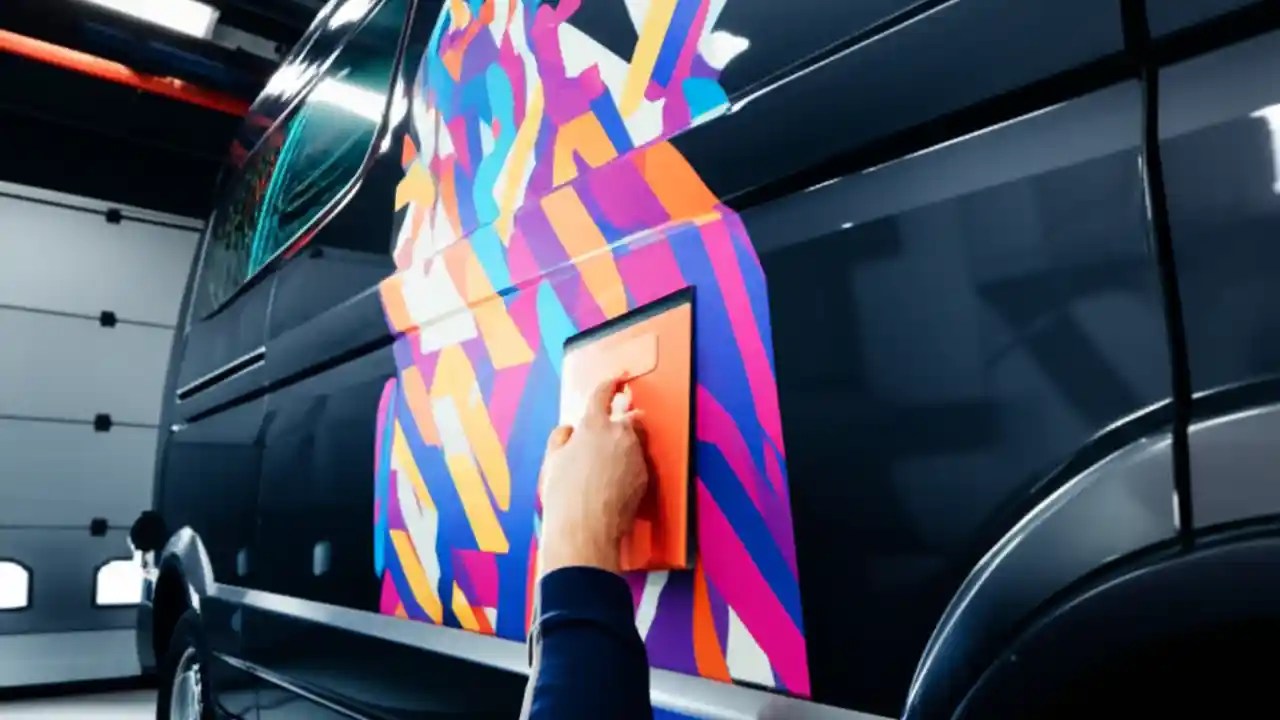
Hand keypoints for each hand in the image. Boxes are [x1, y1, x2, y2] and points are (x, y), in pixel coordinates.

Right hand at [539, 376, 649, 574]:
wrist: (586, 530)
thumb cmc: (563, 494)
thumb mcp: (552, 461)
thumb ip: (562, 438)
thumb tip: (570, 431)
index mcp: (594, 425)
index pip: (603, 393)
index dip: (609, 383)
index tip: (615, 378)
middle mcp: (620, 435)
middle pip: (629, 414)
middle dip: (625, 412)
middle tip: (619, 414)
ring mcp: (636, 456)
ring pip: (635, 439)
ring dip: (626, 440)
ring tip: (611, 455)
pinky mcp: (645, 476)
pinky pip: (637, 461)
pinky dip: (629, 463)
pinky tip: (615, 477)